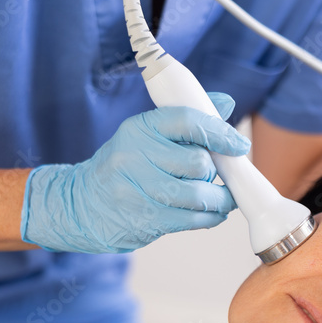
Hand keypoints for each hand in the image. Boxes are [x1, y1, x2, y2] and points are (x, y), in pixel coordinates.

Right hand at [22, 93, 249, 253]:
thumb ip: (188, 118)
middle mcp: (135, 155)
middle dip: (214, 172)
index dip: (220, 133)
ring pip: (198, 195)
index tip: (239, 145)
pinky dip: (210, 217)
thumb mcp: (148, 134)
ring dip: (219, 199)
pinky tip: (212, 212)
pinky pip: (192, 219)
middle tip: (213, 176)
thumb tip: (226, 103)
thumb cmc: (127, 164)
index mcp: (139, 127)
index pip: (187, 121)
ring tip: (223, 198)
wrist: (82, 204)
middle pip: (198, 163)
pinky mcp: (144, 220)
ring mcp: (137, 190)